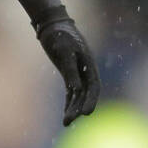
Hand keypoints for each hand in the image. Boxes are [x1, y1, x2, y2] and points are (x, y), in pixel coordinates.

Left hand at [33, 5, 100, 126]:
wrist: (53, 25)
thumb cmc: (60, 35)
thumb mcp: (64, 52)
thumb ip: (70, 71)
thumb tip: (77, 90)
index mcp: (89, 64)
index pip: (94, 86)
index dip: (91, 100)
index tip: (87, 114)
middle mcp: (86, 70)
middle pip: (86, 94)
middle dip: (78, 108)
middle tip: (68, 121)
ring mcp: (78, 72)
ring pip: (78, 95)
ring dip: (73, 108)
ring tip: (65, 122)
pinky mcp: (69, 74)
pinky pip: (71, 91)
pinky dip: (69, 102)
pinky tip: (66, 113)